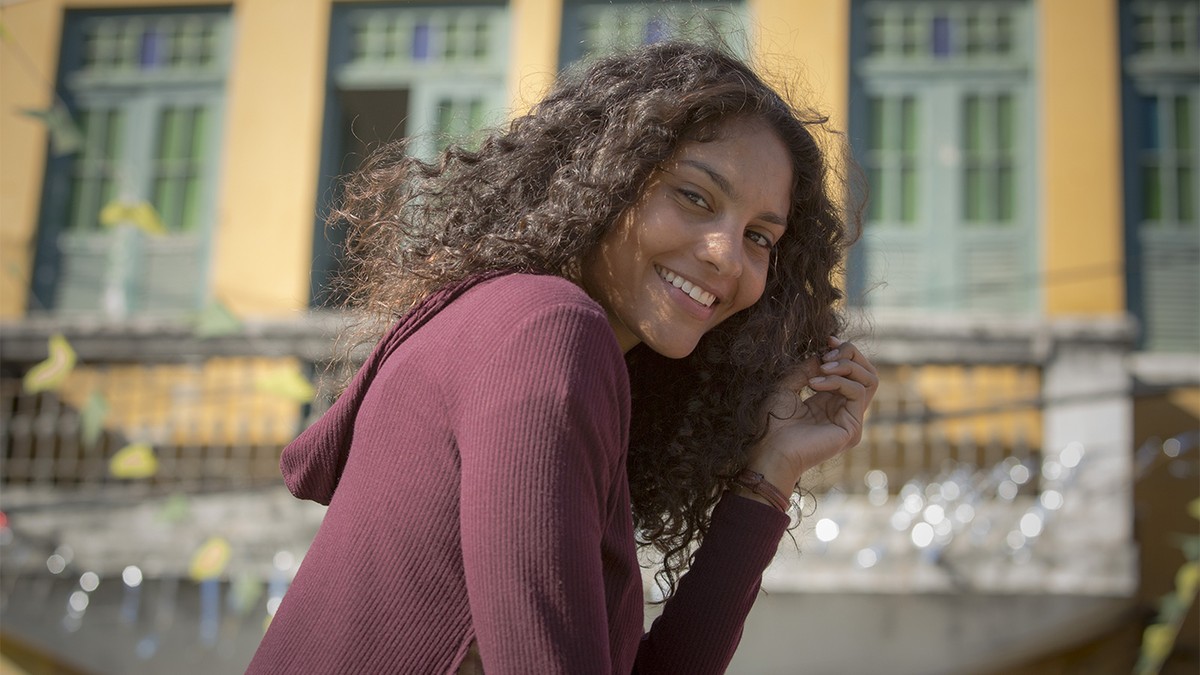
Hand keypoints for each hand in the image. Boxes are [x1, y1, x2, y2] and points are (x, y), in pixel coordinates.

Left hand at [744, 336, 878, 496]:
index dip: (845, 350)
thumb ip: (807, 368)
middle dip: (850, 354)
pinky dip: (839, 381)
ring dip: (846, 366)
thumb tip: (824, 353)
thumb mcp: (787, 385)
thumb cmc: (772, 422)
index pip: (854, 371)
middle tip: (826, 354)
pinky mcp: (852, 428)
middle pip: (868, 372)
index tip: (827, 339)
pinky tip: (816, 384)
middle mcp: (845, 411)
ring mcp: (851, 420)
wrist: (769, 449)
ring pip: (869, 380)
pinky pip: (858, 392)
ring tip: (821, 368)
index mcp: (831, 402)